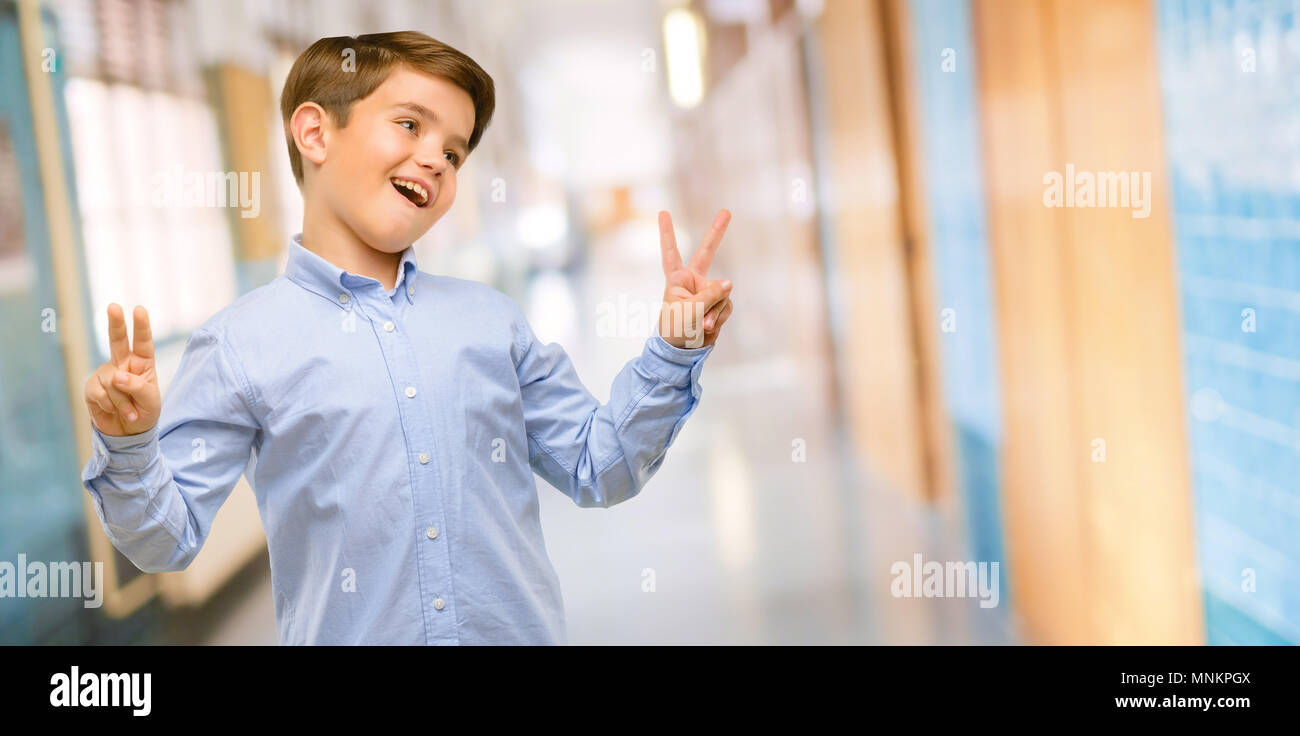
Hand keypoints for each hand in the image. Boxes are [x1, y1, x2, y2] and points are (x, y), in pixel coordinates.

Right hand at [83, 304, 160, 436]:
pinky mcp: (92, 387)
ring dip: (122, 401)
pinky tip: (114, 411)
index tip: (139, 309)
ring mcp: (106, 374)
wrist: (128, 433)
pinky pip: (99, 392)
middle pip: (117, 341)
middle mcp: (123, 364)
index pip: (142, 342)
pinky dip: (109, 405)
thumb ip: (137, 386)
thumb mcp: (150, 401)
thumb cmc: (145, 412)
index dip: (141, 326)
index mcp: (142, 363)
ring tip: (130, 412)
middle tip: (113, 306)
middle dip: (115, 323)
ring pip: (111, 380)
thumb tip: (116, 376)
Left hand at [657, 209, 734, 348]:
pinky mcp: (718, 304)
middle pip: (707, 252)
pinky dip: (719, 318)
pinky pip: (726, 306)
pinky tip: (708, 327)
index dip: (667, 232)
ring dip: (714, 310)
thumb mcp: (690, 311)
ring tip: (701, 324)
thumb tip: (730, 282)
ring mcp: (707, 292)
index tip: (663, 212)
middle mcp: (693, 281)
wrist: (682, 351)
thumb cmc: (676, 329)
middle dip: (717, 232)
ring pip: (722, 293)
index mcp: (676, 279)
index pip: (671, 252)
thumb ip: (710, 295)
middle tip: (727, 211)